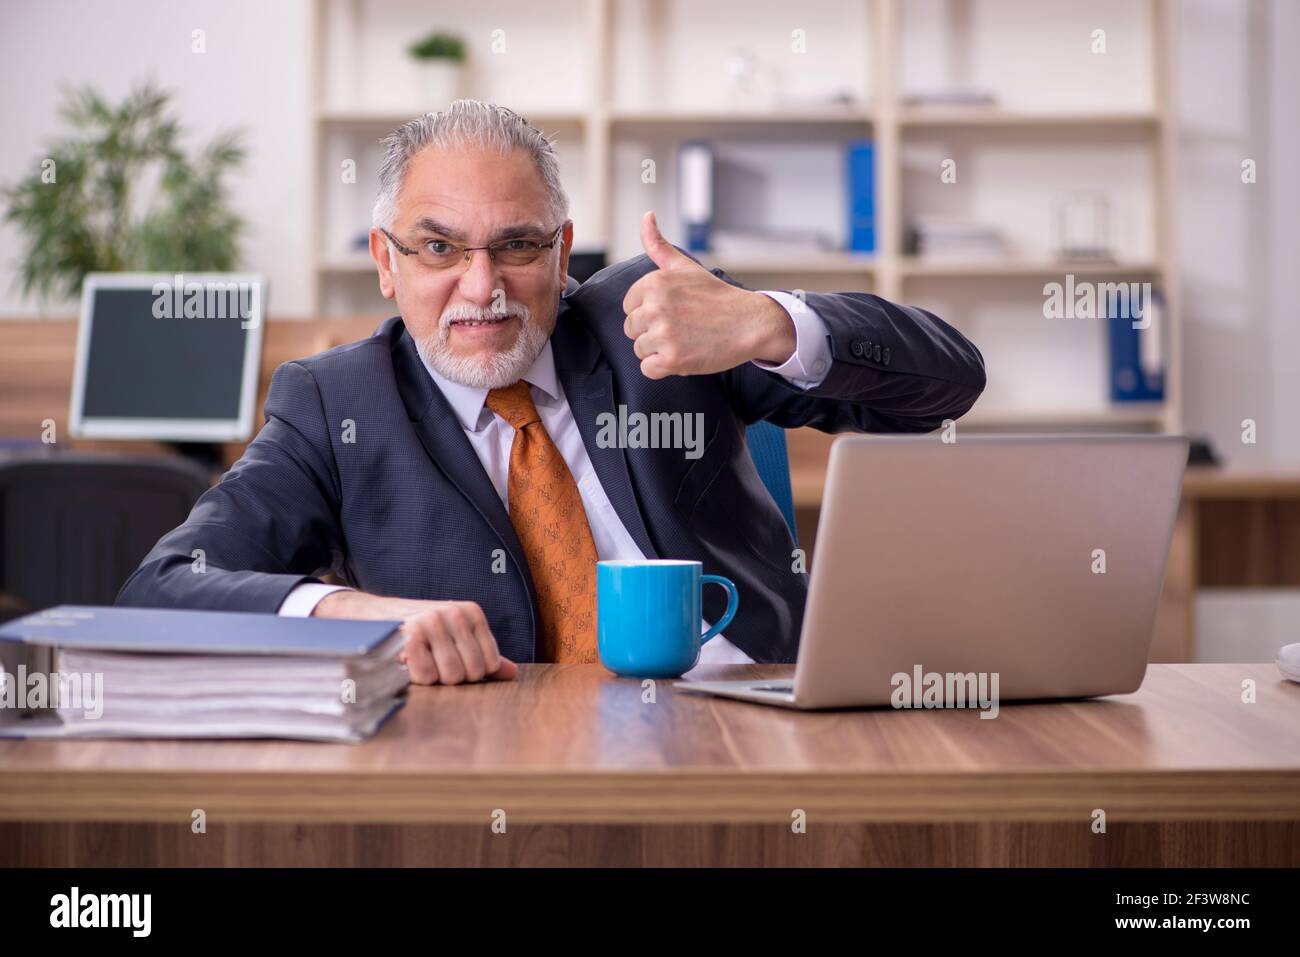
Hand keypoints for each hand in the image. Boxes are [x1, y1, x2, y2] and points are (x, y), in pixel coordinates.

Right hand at [313, 591, 517, 685]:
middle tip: (432, 663)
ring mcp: (433, 621)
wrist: (372, 616)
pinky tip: (407, 663)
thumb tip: (512, 673)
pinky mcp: (410, 634)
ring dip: (433, 678)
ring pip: (451, 676)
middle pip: (471, 673)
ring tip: (421, 662)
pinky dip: (416, 677)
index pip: (490, 663)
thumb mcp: (454, 637)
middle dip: (451, 678)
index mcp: (472, 613)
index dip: (471, 673)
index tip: (450, 661)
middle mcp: (455, 613)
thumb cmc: (420, 632)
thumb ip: (483, 655)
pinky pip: (427, 676)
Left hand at [622, 211, 796, 378]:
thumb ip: (659, 245)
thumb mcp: (685, 266)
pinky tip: (683, 355)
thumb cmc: (717, 297)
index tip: (672, 312)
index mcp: (653, 283)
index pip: (629, 307)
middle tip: (681, 327)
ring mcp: (663, 334)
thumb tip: (646, 217)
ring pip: (640, 350)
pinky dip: (664, 368)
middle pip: (632, 330)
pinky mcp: (672, 359)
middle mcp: (655, 307)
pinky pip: (648, 370)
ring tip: (684, 340)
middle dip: (653, 332)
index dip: (649, 313)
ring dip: (659, 351)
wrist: (750, 323)